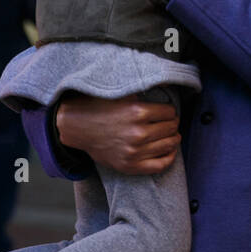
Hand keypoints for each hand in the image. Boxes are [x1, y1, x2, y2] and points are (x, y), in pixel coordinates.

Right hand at [55, 93, 180, 174]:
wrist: (77, 127)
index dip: (170, 110)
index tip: (166, 111)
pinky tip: (170, 150)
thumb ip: (145, 90)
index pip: (170, 112)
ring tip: (171, 134)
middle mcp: (138, 133)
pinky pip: (160, 165)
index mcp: (138, 112)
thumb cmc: (99, 107)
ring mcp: (134, 152)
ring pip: (169, 145)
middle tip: (169, 122)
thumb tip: (168, 85)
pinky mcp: (130, 166)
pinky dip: (170, 157)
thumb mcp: (122, 92)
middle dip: (172, 123)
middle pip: (171, 128)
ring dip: (173, 138)